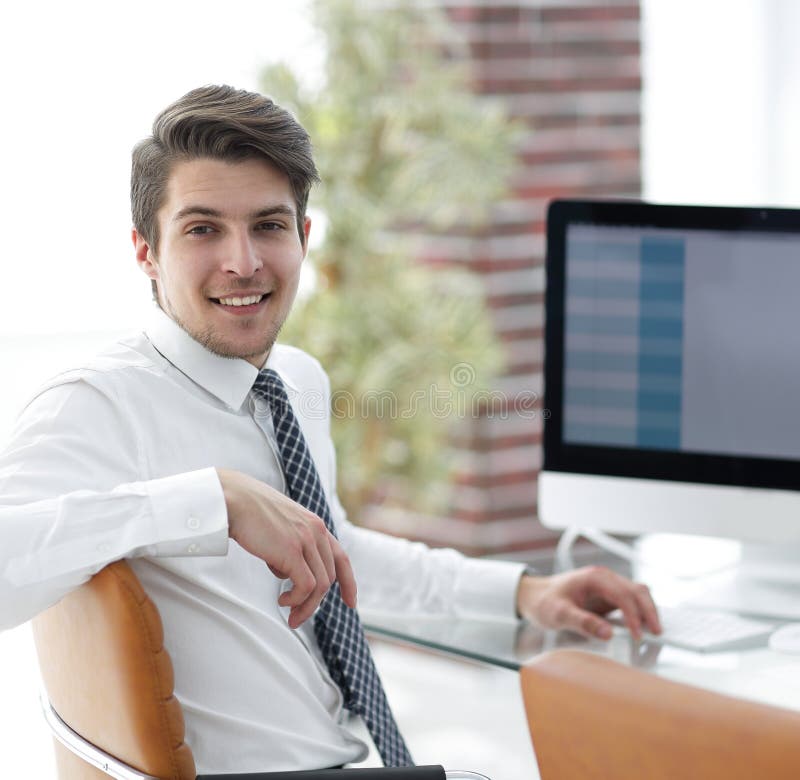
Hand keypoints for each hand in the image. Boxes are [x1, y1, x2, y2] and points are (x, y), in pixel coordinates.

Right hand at [216, 468, 356, 628]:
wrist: (234, 500)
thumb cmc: (249, 512)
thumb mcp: (280, 525)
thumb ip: (291, 543)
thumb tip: (287, 571)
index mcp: (315, 525)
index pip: (340, 557)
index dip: (348, 582)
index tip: (350, 602)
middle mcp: (316, 531)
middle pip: (329, 577)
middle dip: (315, 602)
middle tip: (296, 616)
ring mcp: (306, 540)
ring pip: (320, 585)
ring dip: (306, 606)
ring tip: (290, 615)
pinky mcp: (292, 550)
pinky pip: (306, 586)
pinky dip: (296, 599)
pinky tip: (282, 600)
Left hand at [516, 565, 660, 640]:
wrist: (534, 596)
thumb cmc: (544, 601)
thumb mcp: (559, 614)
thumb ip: (582, 623)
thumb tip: (608, 634)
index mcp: (594, 577)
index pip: (622, 594)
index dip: (633, 615)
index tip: (636, 634)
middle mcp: (604, 578)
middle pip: (636, 591)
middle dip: (649, 611)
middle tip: (656, 632)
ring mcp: (608, 586)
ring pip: (637, 594)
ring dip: (647, 610)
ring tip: (654, 631)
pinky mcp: (608, 596)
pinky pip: (630, 602)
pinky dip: (640, 613)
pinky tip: (642, 627)